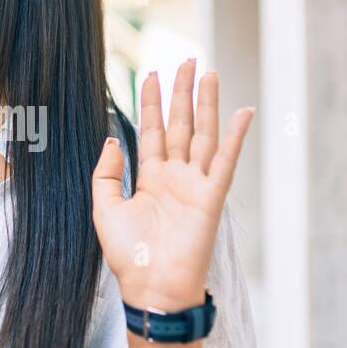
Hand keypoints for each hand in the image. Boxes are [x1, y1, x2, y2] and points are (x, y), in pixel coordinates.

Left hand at [91, 58, 253, 317]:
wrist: (151, 287)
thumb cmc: (128, 256)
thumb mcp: (104, 209)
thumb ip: (106, 173)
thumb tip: (112, 138)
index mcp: (150, 179)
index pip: (153, 131)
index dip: (153, 103)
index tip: (152, 74)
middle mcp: (175, 177)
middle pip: (181, 125)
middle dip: (182, 92)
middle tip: (186, 60)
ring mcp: (195, 185)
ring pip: (203, 135)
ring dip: (206, 104)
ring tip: (208, 72)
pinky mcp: (211, 197)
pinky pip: (225, 161)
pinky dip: (235, 137)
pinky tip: (242, 112)